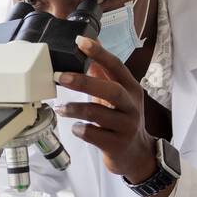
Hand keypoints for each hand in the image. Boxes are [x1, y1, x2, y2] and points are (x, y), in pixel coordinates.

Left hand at [55, 35, 159, 190]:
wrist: (136, 154)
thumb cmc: (121, 119)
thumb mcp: (117, 95)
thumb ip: (102, 72)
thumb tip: (88, 43)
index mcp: (131, 89)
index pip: (117, 66)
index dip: (99, 53)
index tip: (80, 42)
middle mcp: (131, 106)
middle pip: (111, 90)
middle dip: (84, 82)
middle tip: (60, 76)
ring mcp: (126, 126)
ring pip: (99, 114)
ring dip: (75, 108)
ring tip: (60, 108)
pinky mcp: (116, 145)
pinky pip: (94, 135)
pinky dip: (81, 129)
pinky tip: (75, 127)